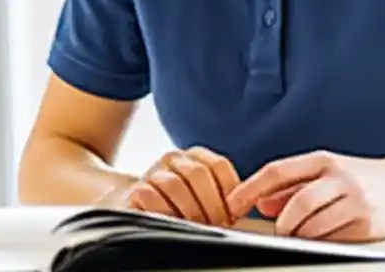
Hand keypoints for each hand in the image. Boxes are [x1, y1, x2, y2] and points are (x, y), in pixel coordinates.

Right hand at [100, 147, 240, 226]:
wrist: (136, 205)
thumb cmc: (180, 206)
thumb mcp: (204, 196)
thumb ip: (224, 197)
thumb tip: (247, 206)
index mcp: (196, 156)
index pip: (219, 166)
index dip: (230, 192)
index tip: (234, 214)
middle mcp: (174, 159)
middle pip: (198, 173)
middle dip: (212, 205)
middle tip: (217, 225)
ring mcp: (154, 172)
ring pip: (175, 184)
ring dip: (190, 211)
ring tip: (197, 227)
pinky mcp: (136, 189)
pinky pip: (152, 196)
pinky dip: (166, 213)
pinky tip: (174, 223)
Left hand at [227, 152, 384, 241]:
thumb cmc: (354, 179)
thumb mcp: (321, 174)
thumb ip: (289, 188)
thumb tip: (260, 205)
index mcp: (322, 160)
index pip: (277, 172)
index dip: (250, 189)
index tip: (232, 204)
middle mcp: (339, 177)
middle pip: (298, 204)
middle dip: (282, 224)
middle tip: (279, 232)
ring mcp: (356, 200)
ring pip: (314, 226)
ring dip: (300, 236)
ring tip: (299, 236)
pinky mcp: (369, 224)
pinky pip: (333, 239)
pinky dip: (320, 242)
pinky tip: (321, 238)